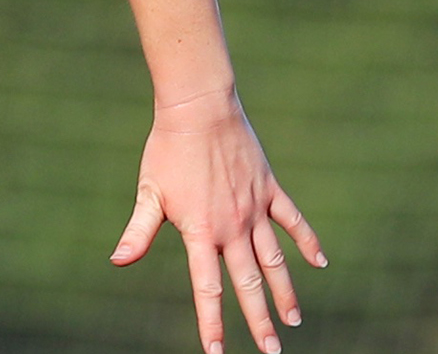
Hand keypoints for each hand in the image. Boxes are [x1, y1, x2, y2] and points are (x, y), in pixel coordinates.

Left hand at [112, 91, 325, 353]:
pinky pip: (294, 222)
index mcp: (200, 231)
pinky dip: (308, 242)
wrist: (199, 109)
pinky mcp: (270, 190)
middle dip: (260, 321)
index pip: (207, 288)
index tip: (218, 351)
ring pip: (275, 260)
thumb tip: (118, 262)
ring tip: (294, 320)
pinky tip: (320, 263)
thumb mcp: (148, 192)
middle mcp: (232, 226)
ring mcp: (255, 209)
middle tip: (272, 351)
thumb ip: (138, 231)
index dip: (212, 322)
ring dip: (285, 292)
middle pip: (249, 283)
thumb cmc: (167, 150)